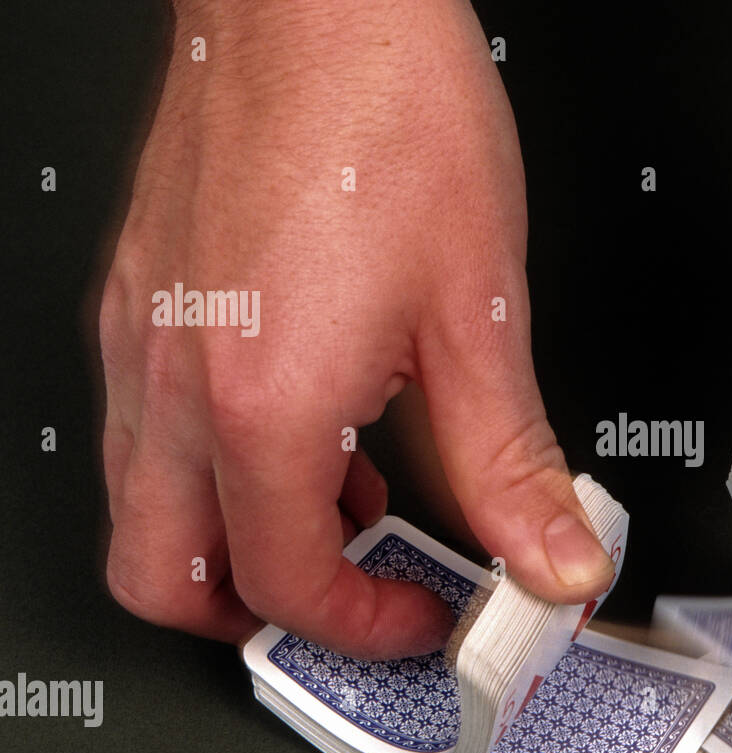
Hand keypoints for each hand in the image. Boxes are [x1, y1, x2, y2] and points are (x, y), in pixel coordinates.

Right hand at [99, 0, 612, 658]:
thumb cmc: (384, 111)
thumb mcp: (479, 310)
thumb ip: (513, 461)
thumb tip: (556, 556)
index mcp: (264, 403)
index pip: (287, 584)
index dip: (365, 624)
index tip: (423, 612)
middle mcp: (175, 381)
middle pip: (163, 580)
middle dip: (256, 621)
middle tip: (349, 601)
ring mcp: (139, 338)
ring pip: (141, 510)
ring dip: (235, 545)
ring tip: (344, 509)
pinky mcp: (137, 295)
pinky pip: (145, 431)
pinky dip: (216, 469)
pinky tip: (306, 425)